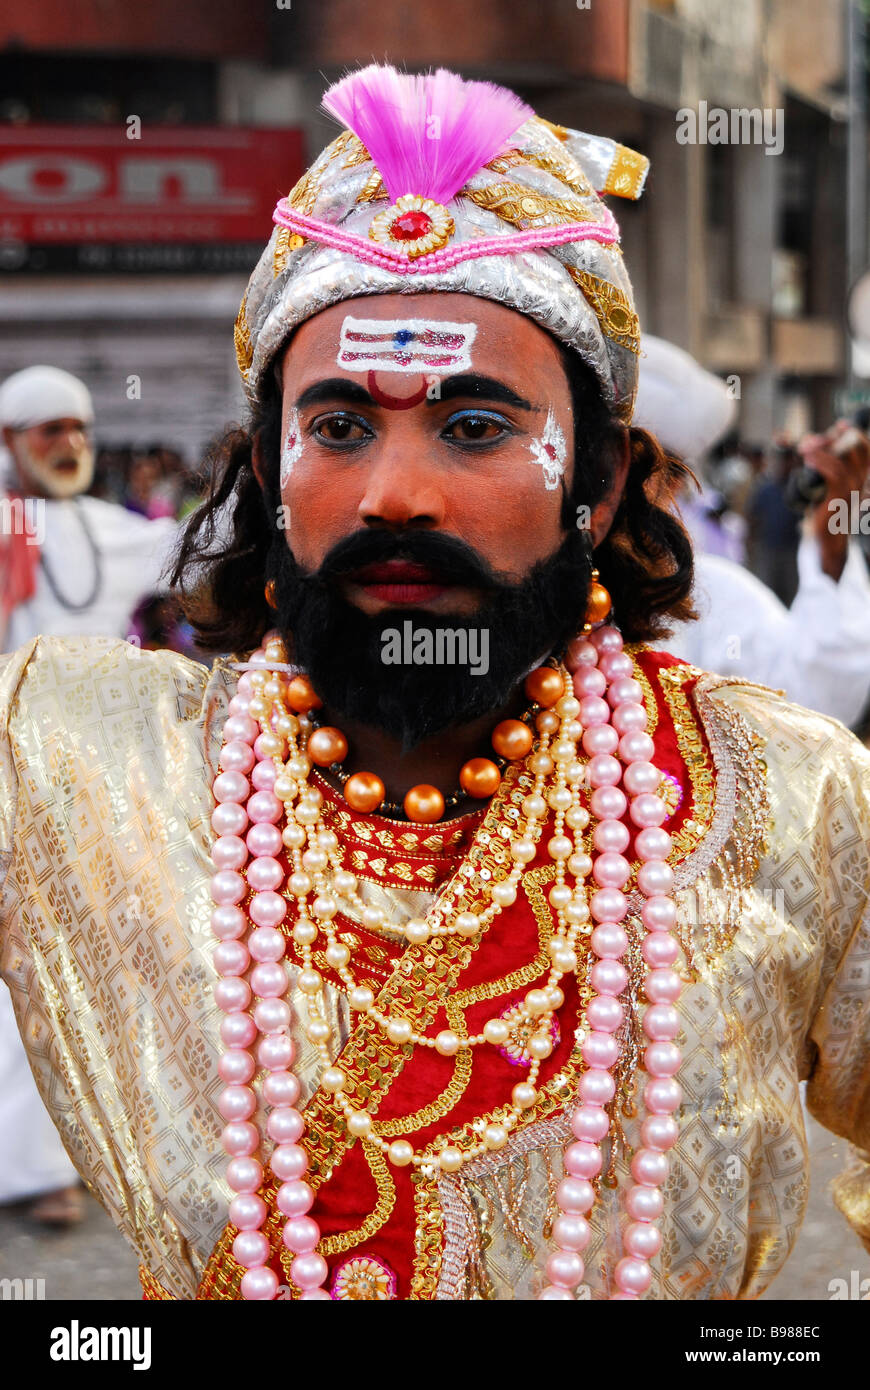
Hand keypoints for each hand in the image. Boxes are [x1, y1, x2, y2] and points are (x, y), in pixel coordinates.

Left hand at [799, 420, 869, 580]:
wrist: (828, 540)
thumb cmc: (826, 513)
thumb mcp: (828, 487)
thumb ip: (827, 468)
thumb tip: (812, 445)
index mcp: (862, 477)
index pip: (866, 449)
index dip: (853, 433)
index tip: (839, 425)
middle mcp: (862, 481)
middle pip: (856, 448)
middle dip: (835, 438)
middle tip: (812, 440)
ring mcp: (853, 489)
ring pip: (843, 459)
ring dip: (822, 449)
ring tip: (805, 449)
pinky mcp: (840, 498)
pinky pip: (834, 473)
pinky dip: (820, 461)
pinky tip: (808, 459)